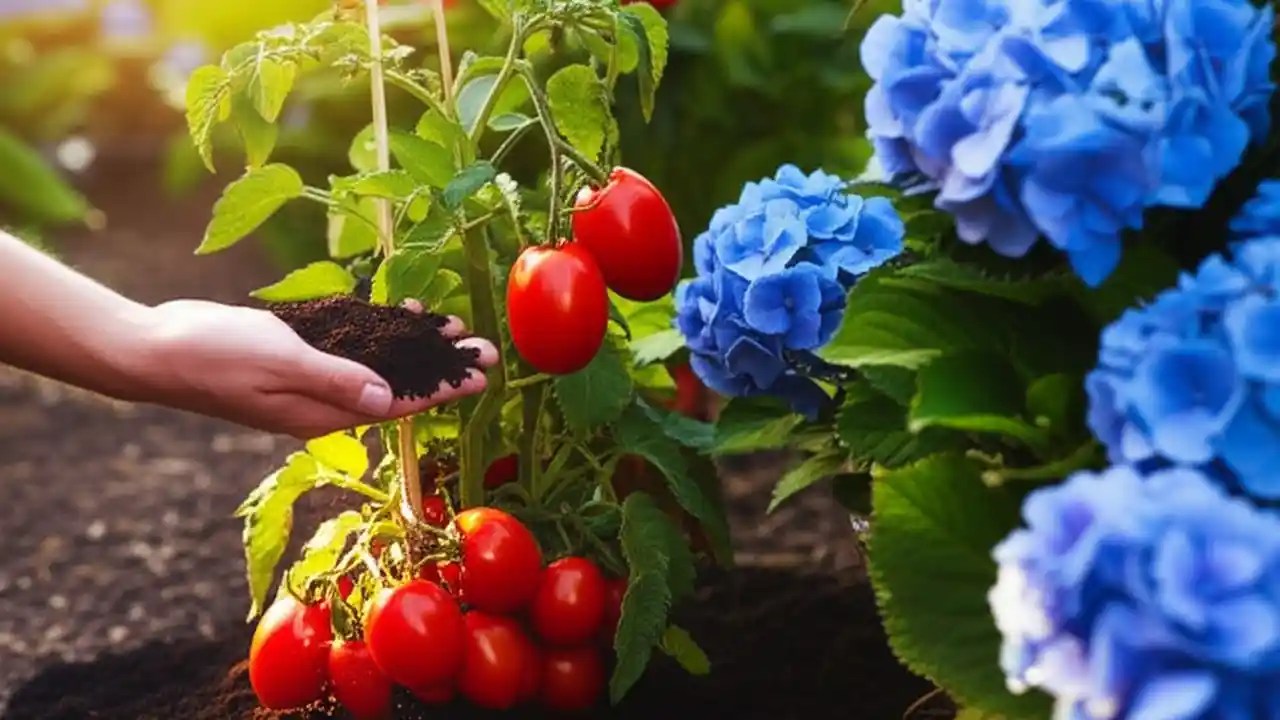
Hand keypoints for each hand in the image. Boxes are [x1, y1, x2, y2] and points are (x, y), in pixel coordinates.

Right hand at [135, 299, 497, 437]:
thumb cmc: (212, 356)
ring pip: (377, 364)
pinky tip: (401, 314)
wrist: (154, 348)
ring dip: (417, 347)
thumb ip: (334, 379)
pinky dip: (378, 332)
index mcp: (321, 413)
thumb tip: (387, 399)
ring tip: (456, 328)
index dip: (443, 389)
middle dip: (443, 367)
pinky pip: (349, 348)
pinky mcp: (295, 356)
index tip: (481, 377)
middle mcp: (321, 402)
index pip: (397, 404)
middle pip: (397, 385)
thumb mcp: (279, 363)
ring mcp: (308, 380)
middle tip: (487, 350)